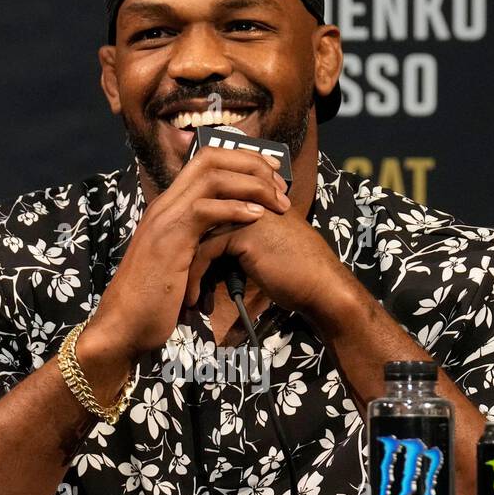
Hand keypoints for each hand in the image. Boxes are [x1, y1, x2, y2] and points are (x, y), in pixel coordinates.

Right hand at [89, 148, 290, 358]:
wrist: (123, 324)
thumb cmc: (155, 299)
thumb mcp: (180, 260)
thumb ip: (198, 240)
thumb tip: (225, 235)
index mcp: (169, 206)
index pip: (206, 160)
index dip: (241, 159)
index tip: (270, 173)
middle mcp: (165, 204)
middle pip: (211, 158)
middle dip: (251, 163)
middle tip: (280, 183)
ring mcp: (165, 219)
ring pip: (212, 177)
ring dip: (251, 185)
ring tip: (277, 202)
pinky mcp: (169, 240)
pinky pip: (205, 210)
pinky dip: (235, 209)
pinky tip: (256, 217)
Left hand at [183, 199, 358, 331]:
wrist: (319, 285)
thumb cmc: (294, 272)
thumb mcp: (261, 246)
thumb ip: (239, 235)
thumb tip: (210, 246)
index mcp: (251, 195)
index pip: (206, 207)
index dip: (191, 238)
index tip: (184, 268)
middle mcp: (246, 196)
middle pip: (196, 218)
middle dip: (182, 251)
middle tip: (174, 279)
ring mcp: (244, 211)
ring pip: (196, 236)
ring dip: (185, 268)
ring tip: (184, 295)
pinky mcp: (242, 231)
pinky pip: (204, 251)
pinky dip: (195, 277)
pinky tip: (194, 299)